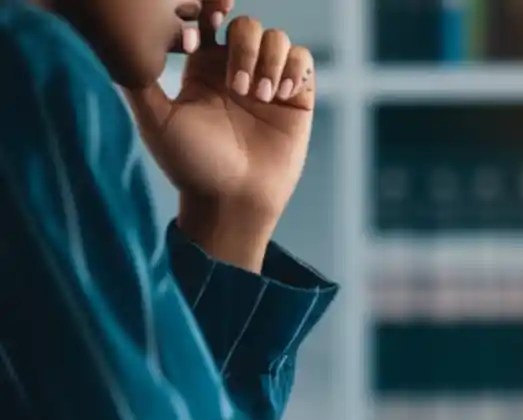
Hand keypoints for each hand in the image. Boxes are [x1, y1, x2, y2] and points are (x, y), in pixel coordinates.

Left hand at [125, 1, 316, 272]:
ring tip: (260, 96)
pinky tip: (281, 93)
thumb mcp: (155, 121)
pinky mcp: (297, 97)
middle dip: (244, 48)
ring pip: (277, 38)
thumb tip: (123, 44)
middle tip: (237, 87)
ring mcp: (268, 82)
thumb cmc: (191, 166)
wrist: (232, 201)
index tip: (211, 17)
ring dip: (269, 60)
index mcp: (202, 68)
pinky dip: (294, 68)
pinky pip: (303, 60)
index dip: (213, 7)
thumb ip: (138, 80)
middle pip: (247, 25)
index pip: (210, 20)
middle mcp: (236, 70)